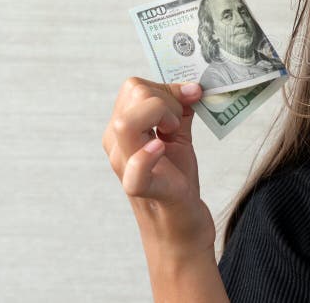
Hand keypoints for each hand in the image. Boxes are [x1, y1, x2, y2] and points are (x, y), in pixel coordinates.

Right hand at [102, 77, 213, 255]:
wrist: (181, 222)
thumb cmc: (176, 177)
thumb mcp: (178, 135)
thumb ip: (180, 108)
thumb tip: (192, 86)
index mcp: (123, 129)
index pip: (135, 86)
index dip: (166, 87)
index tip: (188, 101)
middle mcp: (117, 144)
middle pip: (134, 93)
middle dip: (166, 99)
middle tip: (177, 124)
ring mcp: (125, 167)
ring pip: (126, 122)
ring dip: (161, 116)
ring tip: (171, 134)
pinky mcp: (142, 190)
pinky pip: (134, 170)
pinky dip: (147, 155)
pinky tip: (162, 148)